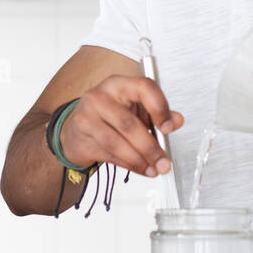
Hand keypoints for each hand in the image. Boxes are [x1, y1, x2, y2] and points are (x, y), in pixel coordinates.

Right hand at [58, 76, 183, 177]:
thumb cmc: (108, 116)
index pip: (143, 88)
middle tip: (163, 161)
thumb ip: (156, 113)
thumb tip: (177, 120)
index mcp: (119, 84)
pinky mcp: (82, 135)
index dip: (159, 108)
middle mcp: (101, 96)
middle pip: (129, 123)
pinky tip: (141, 168)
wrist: (75, 129)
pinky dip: (129, 165)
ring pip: (117, 143)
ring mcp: (87, 115)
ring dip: (139, 160)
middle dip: (150, 147)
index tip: (168, 128)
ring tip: (153, 168)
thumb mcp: (134, 109)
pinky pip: (109, 154)